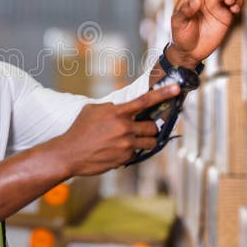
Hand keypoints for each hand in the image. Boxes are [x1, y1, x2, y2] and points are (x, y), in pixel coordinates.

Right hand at [57, 84, 180, 175]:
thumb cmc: (79, 130)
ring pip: (150, 142)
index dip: (163, 93)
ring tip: (130, 140)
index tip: (177, 87)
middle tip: (141, 128)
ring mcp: (126, 144)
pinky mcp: (124, 159)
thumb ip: (111, 107)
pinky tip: (116, 150)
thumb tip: (122, 106)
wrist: (69, 153)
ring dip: (145, 140)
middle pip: (153, 126)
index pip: (145, 100)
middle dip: (150, 127)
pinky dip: (131, 151)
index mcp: (117, 112)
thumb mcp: (93, 110)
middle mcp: (124, 128)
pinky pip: (137, 153)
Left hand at [168, 0, 244, 66]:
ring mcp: (218, 4)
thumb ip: (185, 12)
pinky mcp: (227, 14)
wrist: (190, 51)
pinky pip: (237, 1)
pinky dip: (240, 1)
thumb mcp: (178, 23)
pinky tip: (235, 9)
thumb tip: (196, 1)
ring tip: (230, 3)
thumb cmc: (180, 35)